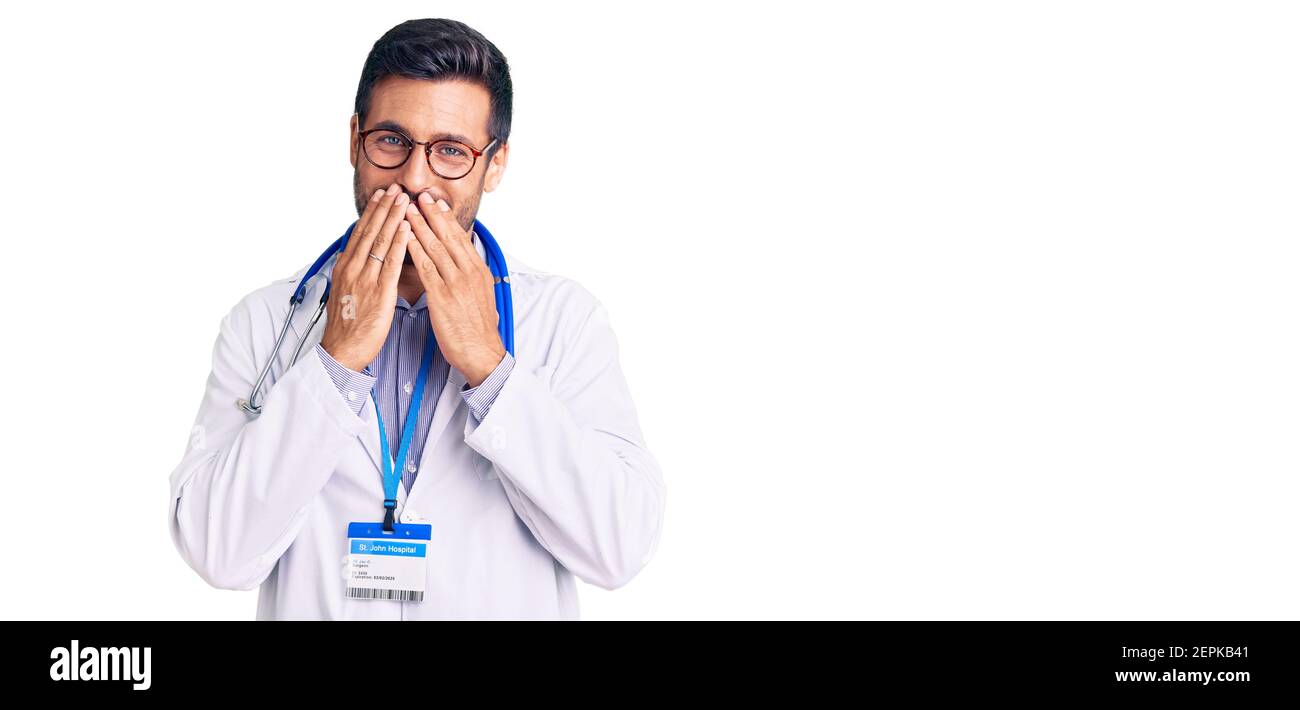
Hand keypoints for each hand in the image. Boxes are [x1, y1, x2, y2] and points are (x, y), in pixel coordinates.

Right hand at [318, 183, 410, 370]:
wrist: (341, 350)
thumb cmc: (347, 326)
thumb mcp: (344, 293)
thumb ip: (353, 273)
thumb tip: (357, 258)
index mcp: (345, 268)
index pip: (360, 233)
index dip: (372, 213)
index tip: (382, 196)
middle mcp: (352, 269)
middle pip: (370, 231)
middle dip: (384, 208)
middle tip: (396, 188)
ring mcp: (365, 279)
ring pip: (381, 242)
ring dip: (393, 218)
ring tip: (404, 199)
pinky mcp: (378, 292)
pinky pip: (391, 263)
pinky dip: (400, 243)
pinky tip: (407, 229)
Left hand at [403, 193, 505, 386]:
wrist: (482, 353)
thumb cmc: (479, 330)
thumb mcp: (481, 297)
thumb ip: (471, 278)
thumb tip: (464, 266)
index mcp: (478, 271)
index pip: (460, 237)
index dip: (446, 218)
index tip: (436, 203)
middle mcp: (469, 272)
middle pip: (448, 236)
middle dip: (432, 214)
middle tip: (420, 195)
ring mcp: (456, 283)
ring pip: (435, 247)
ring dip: (419, 226)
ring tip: (407, 209)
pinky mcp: (442, 296)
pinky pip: (425, 267)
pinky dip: (414, 249)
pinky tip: (404, 237)